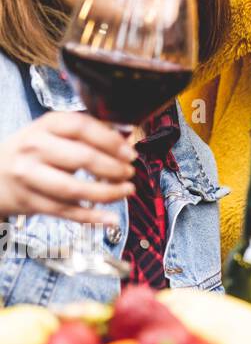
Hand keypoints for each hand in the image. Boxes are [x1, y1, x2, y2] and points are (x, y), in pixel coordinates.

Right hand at [0, 112, 135, 224]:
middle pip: (82, 158)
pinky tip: (111, 218)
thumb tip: (127, 137)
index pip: (83, 127)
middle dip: (113, 168)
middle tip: (130, 173)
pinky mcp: (28, 201)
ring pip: (74, 188)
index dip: (111, 141)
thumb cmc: (33, 151)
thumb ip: (87, 134)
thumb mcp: (54, 133)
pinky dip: (91, 217)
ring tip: (127, 191)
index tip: (130, 153)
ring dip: (107, 193)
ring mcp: (29, 176)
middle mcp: (34, 148)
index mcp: (46, 125)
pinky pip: (65, 211)